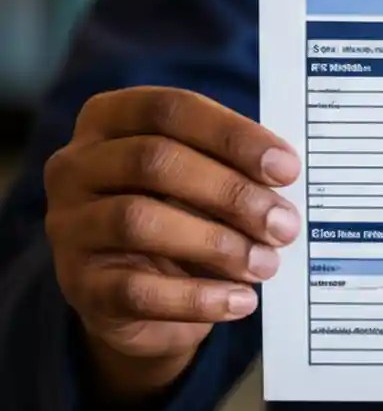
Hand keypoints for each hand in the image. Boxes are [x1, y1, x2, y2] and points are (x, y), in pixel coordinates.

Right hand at [43, 87, 301, 400]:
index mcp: (110, 119)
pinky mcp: (78, 285)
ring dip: (216, 244)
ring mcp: (68, 225)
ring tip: (266, 263)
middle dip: (231, 192)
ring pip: (138, 221)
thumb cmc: (181, 213)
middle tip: (284, 224)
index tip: (286, 168)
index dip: (232, 135)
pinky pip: (136, 290)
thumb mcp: (203, 179)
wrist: (137, 295)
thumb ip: (236, 169)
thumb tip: (284, 178)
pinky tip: (241, 301)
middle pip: (154, 161)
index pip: (169, 110)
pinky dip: (197, 298)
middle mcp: (76, 166)